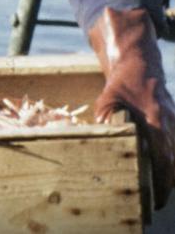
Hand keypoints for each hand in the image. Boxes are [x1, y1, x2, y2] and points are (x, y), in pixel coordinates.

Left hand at [88, 7, 174, 209]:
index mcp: (157, 118)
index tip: (155, 197)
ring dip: (169, 174)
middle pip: (174, 160)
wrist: (141, 64)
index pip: (164, 156)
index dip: (162, 179)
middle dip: (166, 183)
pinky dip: (170, 162)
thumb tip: (100, 137)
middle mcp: (170, 123)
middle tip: (155, 202)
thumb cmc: (123, 82)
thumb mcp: (108, 99)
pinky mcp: (174, 122)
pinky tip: (161, 174)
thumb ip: (106, 118)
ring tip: (157, 193)